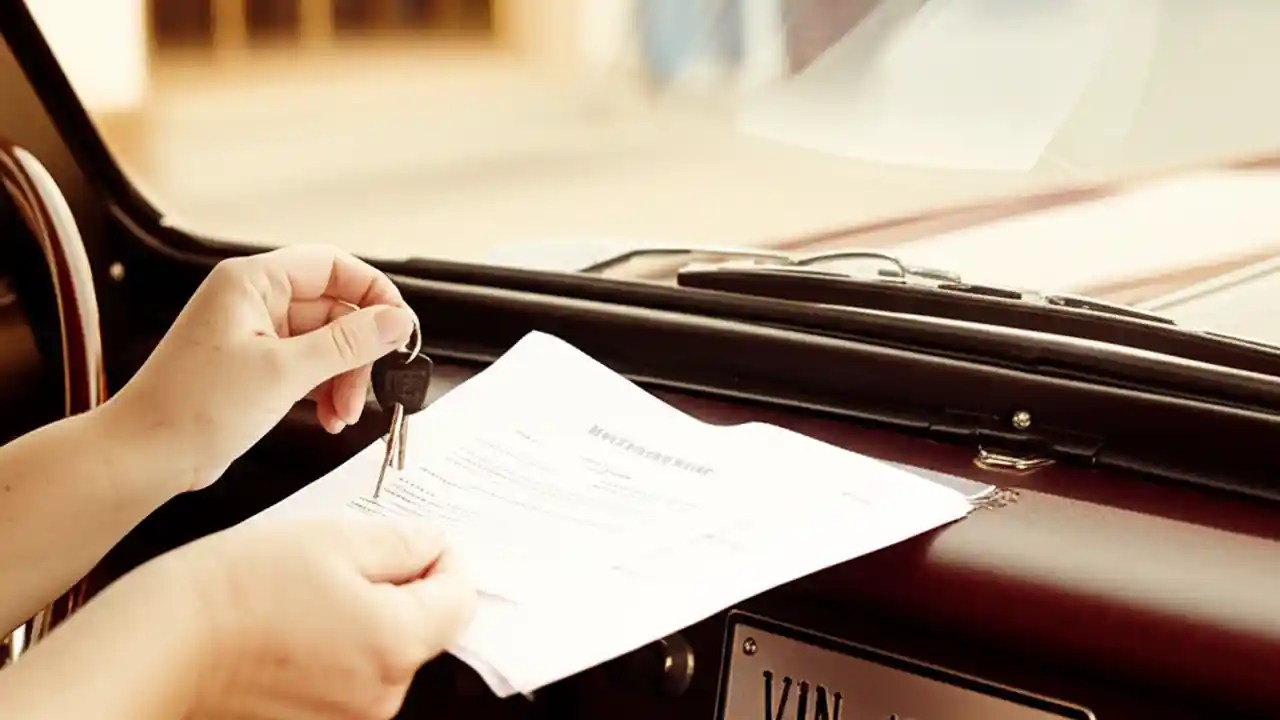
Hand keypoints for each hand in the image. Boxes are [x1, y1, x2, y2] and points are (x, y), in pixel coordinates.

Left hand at [105, 245, 417, 491]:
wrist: (146, 456)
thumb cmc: (191, 408)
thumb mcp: (284, 372)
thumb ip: (348, 343)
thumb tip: (397, 321)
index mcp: (253, 282)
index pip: (333, 266)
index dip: (373, 293)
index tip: (398, 326)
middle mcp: (254, 301)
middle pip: (334, 310)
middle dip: (356, 353)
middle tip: (368, 387)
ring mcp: (255, 335)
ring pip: (326, 344)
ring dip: (344, 378)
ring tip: (343, 413)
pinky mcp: (257, 367)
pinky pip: (309, 367)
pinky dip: (325, 391)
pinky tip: (329, 416)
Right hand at [147, 518, 474, 718]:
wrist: (159, 648)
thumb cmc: (238, 589)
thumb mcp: (333, 539)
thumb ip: (401, 543)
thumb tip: (434, 544)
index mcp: (398, 642)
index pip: (460, 597)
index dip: (446, 560)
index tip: (419, 541)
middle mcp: (383, 693)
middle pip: (423, 629)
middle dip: (402, 589)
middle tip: (350, 558)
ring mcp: (349, 718)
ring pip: (385, 653)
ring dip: (367, 618)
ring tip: (310, 590)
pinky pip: (349, 678)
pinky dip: (337, 649)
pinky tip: (294, 624)